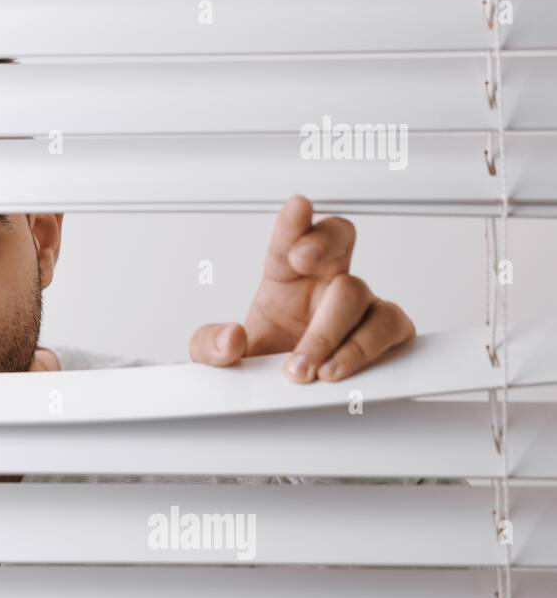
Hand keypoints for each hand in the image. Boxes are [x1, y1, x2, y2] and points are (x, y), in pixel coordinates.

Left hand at [188, 195, 414, 381]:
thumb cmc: (261, 361)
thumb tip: (230, 338)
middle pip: (338, 239)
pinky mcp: (384, 331)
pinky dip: (364, 350)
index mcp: (285, 275)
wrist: (286, 393)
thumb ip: (210, 346)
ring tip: (303, 367)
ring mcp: (360, 304)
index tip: (296, 204)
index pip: (289, 239)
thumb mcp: (216, 355)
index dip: (293, 222)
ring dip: (329, 331)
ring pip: (358, 294)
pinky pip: (389, 328)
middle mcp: (327, 280)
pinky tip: (337, 369)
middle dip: (320, 243)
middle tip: (299, 259)